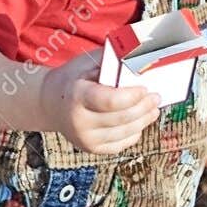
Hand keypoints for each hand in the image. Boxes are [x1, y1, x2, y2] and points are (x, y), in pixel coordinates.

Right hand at [39, 49, 160, 153]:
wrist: (50, 103)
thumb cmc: (73, 79)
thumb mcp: (86, 63)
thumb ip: (111, 60)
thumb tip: (138, 58)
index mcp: (77, 96)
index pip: (111, 101)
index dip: (132, 96)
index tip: (144, 88)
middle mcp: (80, 121)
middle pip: (122, 118)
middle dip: (144, 107)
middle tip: (156, 97)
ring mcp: (85, 138)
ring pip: (125, 133)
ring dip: (144, 120)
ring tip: (153, 109)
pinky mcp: (92, 149)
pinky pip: (121, 144)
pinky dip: (134, 133)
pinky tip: (140, 122)